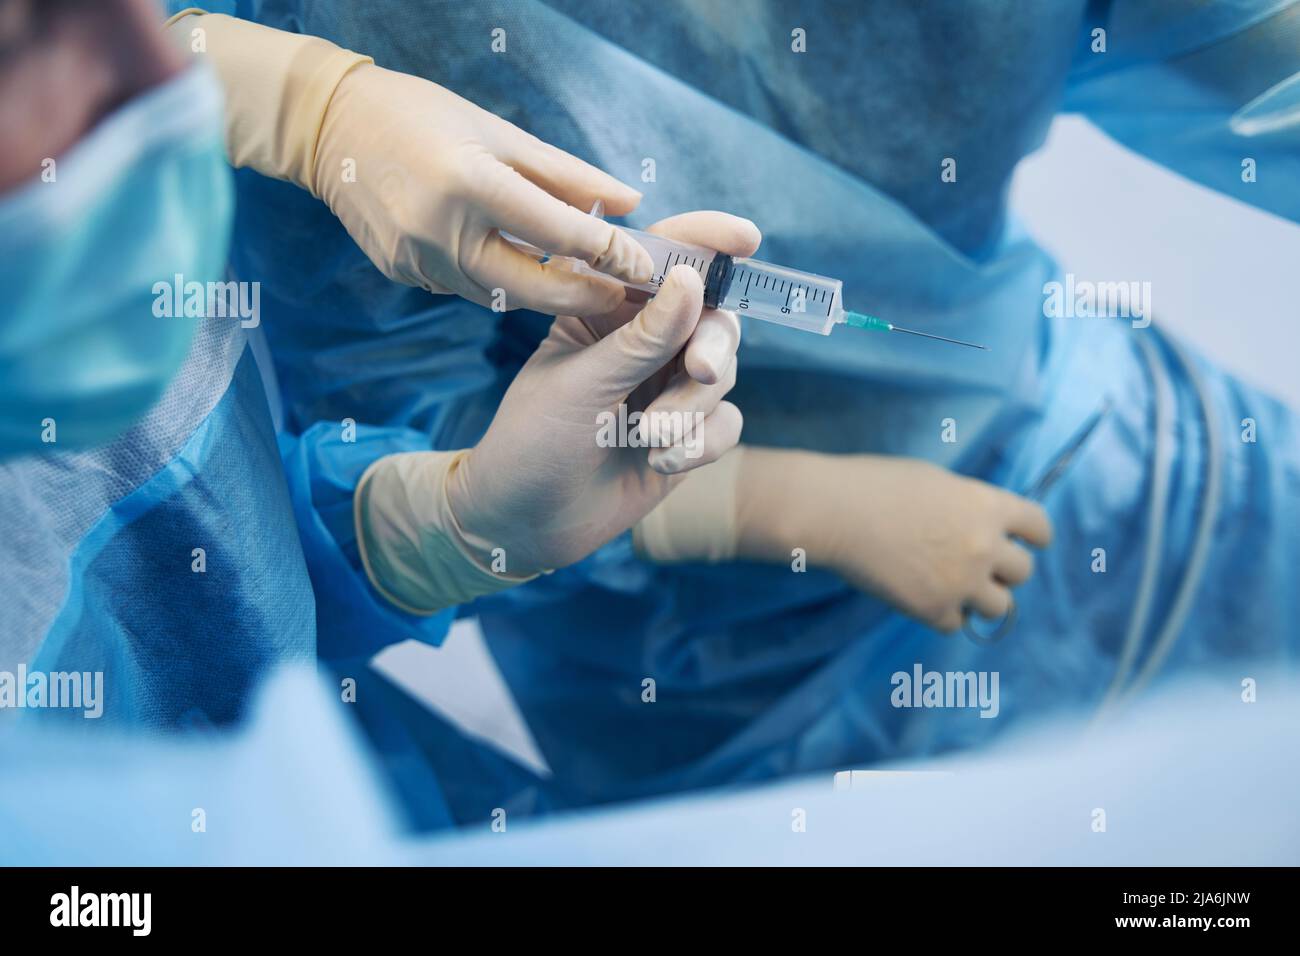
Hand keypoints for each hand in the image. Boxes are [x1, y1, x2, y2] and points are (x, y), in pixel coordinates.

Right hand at [312, 63, 653, 314]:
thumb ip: (568, 175)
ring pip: (499, 296)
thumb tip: (629, 203)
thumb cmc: (423, 116)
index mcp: (470, 183)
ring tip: (578, 278)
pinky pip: (467, 289)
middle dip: (584, 296)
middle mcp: (441, 231)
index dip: (607, 252)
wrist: (331, 129)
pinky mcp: (403, 274)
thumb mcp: (500, 133)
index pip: (557, 231)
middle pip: (532, 288)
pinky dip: (497, 280)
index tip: (641, 262)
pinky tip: (513, 262)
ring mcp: (418, 260)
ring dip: (543, 292)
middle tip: (619, 294)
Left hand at [448, 212, 761, 574]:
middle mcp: (645, 340)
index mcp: (607, 307)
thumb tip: (693, 281)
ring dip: (691, 408)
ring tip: (645, 440)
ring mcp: (668, 387)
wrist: (525, 523)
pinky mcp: (686, 434)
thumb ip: (642, 338)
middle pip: (713, 317)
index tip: (746, 239)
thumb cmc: (533, 441)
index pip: (665, 257)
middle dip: (713, 344)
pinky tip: (660, 465)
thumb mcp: (582, 383)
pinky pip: (725, 424)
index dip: (708, 241)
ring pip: (723, 375)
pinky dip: (700, 443)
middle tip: (700, 371)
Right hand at [795, 457, 1052, 632]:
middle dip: (1001, 570)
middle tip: (975, 566)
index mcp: (988, 506)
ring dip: (980, 598)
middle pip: (1023, 572)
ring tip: (953, 588)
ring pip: (999, 607)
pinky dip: (943, 614)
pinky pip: (955, 624)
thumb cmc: (875, 484)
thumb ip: (966, 506)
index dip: (1032, 537)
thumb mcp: (936, 482)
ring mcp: (962, 582)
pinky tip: (922, 598)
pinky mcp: (933, 609)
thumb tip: (976, 525)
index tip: (1021, 542)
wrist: (834, 512)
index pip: (1040, 528)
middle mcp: (985, 546)